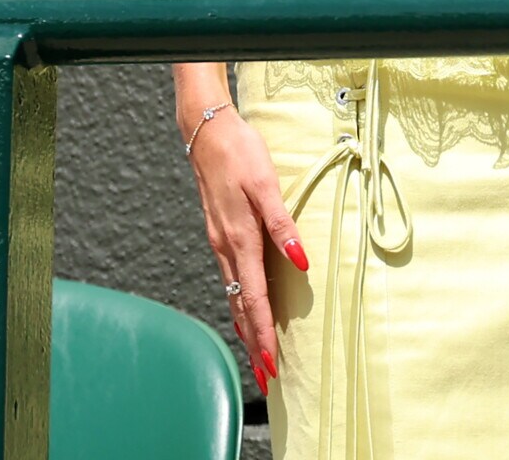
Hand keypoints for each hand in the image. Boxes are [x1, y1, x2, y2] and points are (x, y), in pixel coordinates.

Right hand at [185, 104, 308, 397]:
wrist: (206, 132)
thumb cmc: (239, 154)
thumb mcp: (265, 184)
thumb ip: (282, 224)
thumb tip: (301, 261)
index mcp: (239, 239)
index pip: (255, 298)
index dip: (264, 333)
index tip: (271, 363)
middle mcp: (226, 247)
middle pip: (241, 305)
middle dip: (254, 342)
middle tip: (266, 376)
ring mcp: (219, 241)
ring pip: (233, 294)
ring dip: (246, 325)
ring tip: (257, 352)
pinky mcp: (219, 232)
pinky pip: (230, 276)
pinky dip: (239, 300)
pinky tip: (244, 306)